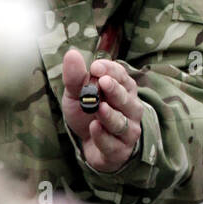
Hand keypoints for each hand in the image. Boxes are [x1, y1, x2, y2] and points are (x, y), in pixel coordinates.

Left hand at [62, 50, 143, 170]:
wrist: (88, 143)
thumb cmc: (88, 113)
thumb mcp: (77, 93)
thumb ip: (76, 77)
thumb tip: (72, 53)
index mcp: (123, 89)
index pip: (122, 76)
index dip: (110, 70)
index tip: (95, 67)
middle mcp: (130, 108)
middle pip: (125, 98)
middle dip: (115, 90)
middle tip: (103, 82)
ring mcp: (127, 130)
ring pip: (121, 122)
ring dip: (110, 114)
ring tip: (99, 107)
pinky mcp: (120, 150)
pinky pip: (113, 143)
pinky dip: (102, 136)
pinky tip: (94, 128)